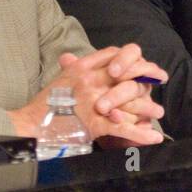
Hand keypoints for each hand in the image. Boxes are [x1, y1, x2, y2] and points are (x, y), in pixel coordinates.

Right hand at [9, 45, 166, 147]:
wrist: (32, 124)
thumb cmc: (45, 104)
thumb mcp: (61, 79)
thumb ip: (72, 68)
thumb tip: (73, 58)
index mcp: (81, 68)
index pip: (112, 54)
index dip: (129, 57)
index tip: (141, 62)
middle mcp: (89, 80)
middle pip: (126, 73)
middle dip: (145, 78)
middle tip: (159, 81)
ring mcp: (93, 101)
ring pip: (129, 101)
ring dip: (147, 108)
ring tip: (159, 114)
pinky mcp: (95, 123)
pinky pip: (123, 127)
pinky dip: (140, 134)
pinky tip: (154, 138)